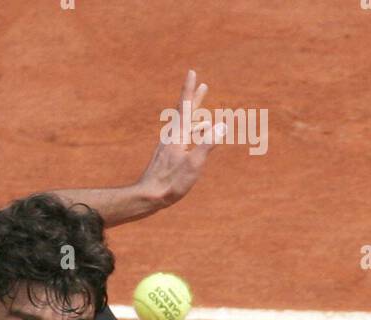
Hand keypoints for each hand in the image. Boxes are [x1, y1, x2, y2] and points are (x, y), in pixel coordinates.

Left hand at [137, 69, 225, 209]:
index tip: (192, 72)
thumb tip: (222, 124)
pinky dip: (190, 134)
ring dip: (195, 118)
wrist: (148, 196)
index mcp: (179, 135)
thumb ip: (208, 144)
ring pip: (183, 127)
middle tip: (203, 86)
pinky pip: (181, 138)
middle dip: (195, 100)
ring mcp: (168, 146)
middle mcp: (172, 137)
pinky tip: (193, 140)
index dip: (190, 89)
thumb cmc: (171, 182)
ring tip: (204, 116)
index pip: (186, 106)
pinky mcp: (166, 156)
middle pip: (185, 113)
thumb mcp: (193, 164)